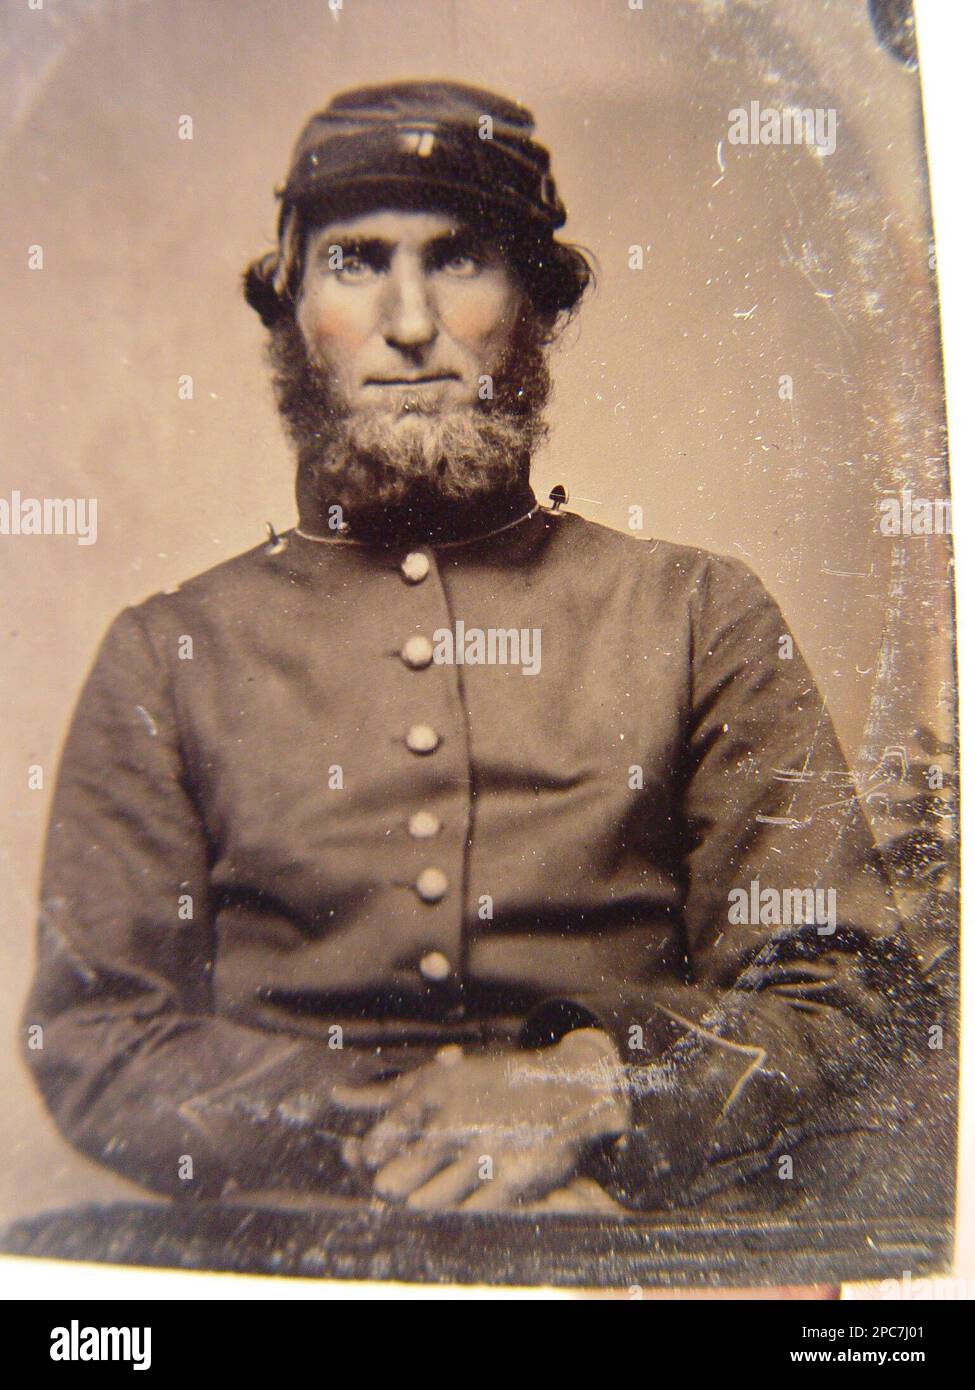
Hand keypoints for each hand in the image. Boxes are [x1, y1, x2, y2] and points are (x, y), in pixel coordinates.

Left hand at [332, 1028, 630, 1209]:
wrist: (570, 1090)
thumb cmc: (495, 1085)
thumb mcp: (441, 1076)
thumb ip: (386, 1092)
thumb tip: (335, 1097)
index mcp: (432, 1094)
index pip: (378, 1144)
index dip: (368, 1161)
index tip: (373, 1162)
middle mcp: (454, 1124)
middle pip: (394, 1182)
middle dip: (393, 1189)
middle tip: (404, 1183)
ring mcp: (483, 1155)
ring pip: (427, 1204)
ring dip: (427, 1202)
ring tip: (443, 1185)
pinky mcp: (512, 1182)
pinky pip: (468, 1216)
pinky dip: (464, 1212)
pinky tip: (472, 1195)